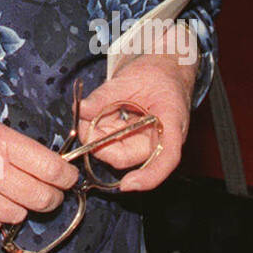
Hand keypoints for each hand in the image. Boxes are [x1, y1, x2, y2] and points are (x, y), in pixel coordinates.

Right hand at [0, 98, 78, 234]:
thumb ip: (12, 145)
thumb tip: (46, 164)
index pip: (52, 169)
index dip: (66, 176)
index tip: (67, 177)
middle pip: (44, 199)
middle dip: (51, 196)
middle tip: (46, 189)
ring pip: (20, 215)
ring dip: (21, 206)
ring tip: (7, 191)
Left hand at [78, 48, 193, 192]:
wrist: (165, 68)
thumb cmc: (158, 73)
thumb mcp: (132, 78)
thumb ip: (106, 95)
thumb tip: (81, 109)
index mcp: (172, 124)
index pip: (167, 158)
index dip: (148, 176)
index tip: (127, 184)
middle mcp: (160, 139)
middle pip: (129, 156)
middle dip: (101, 145)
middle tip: (82, 125)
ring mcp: (144, 139)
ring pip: (115, 149)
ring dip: (96, 135)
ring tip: (87, 112)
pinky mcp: (131, 136)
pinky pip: (111, 139)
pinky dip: (98, 129)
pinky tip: (92, 113)